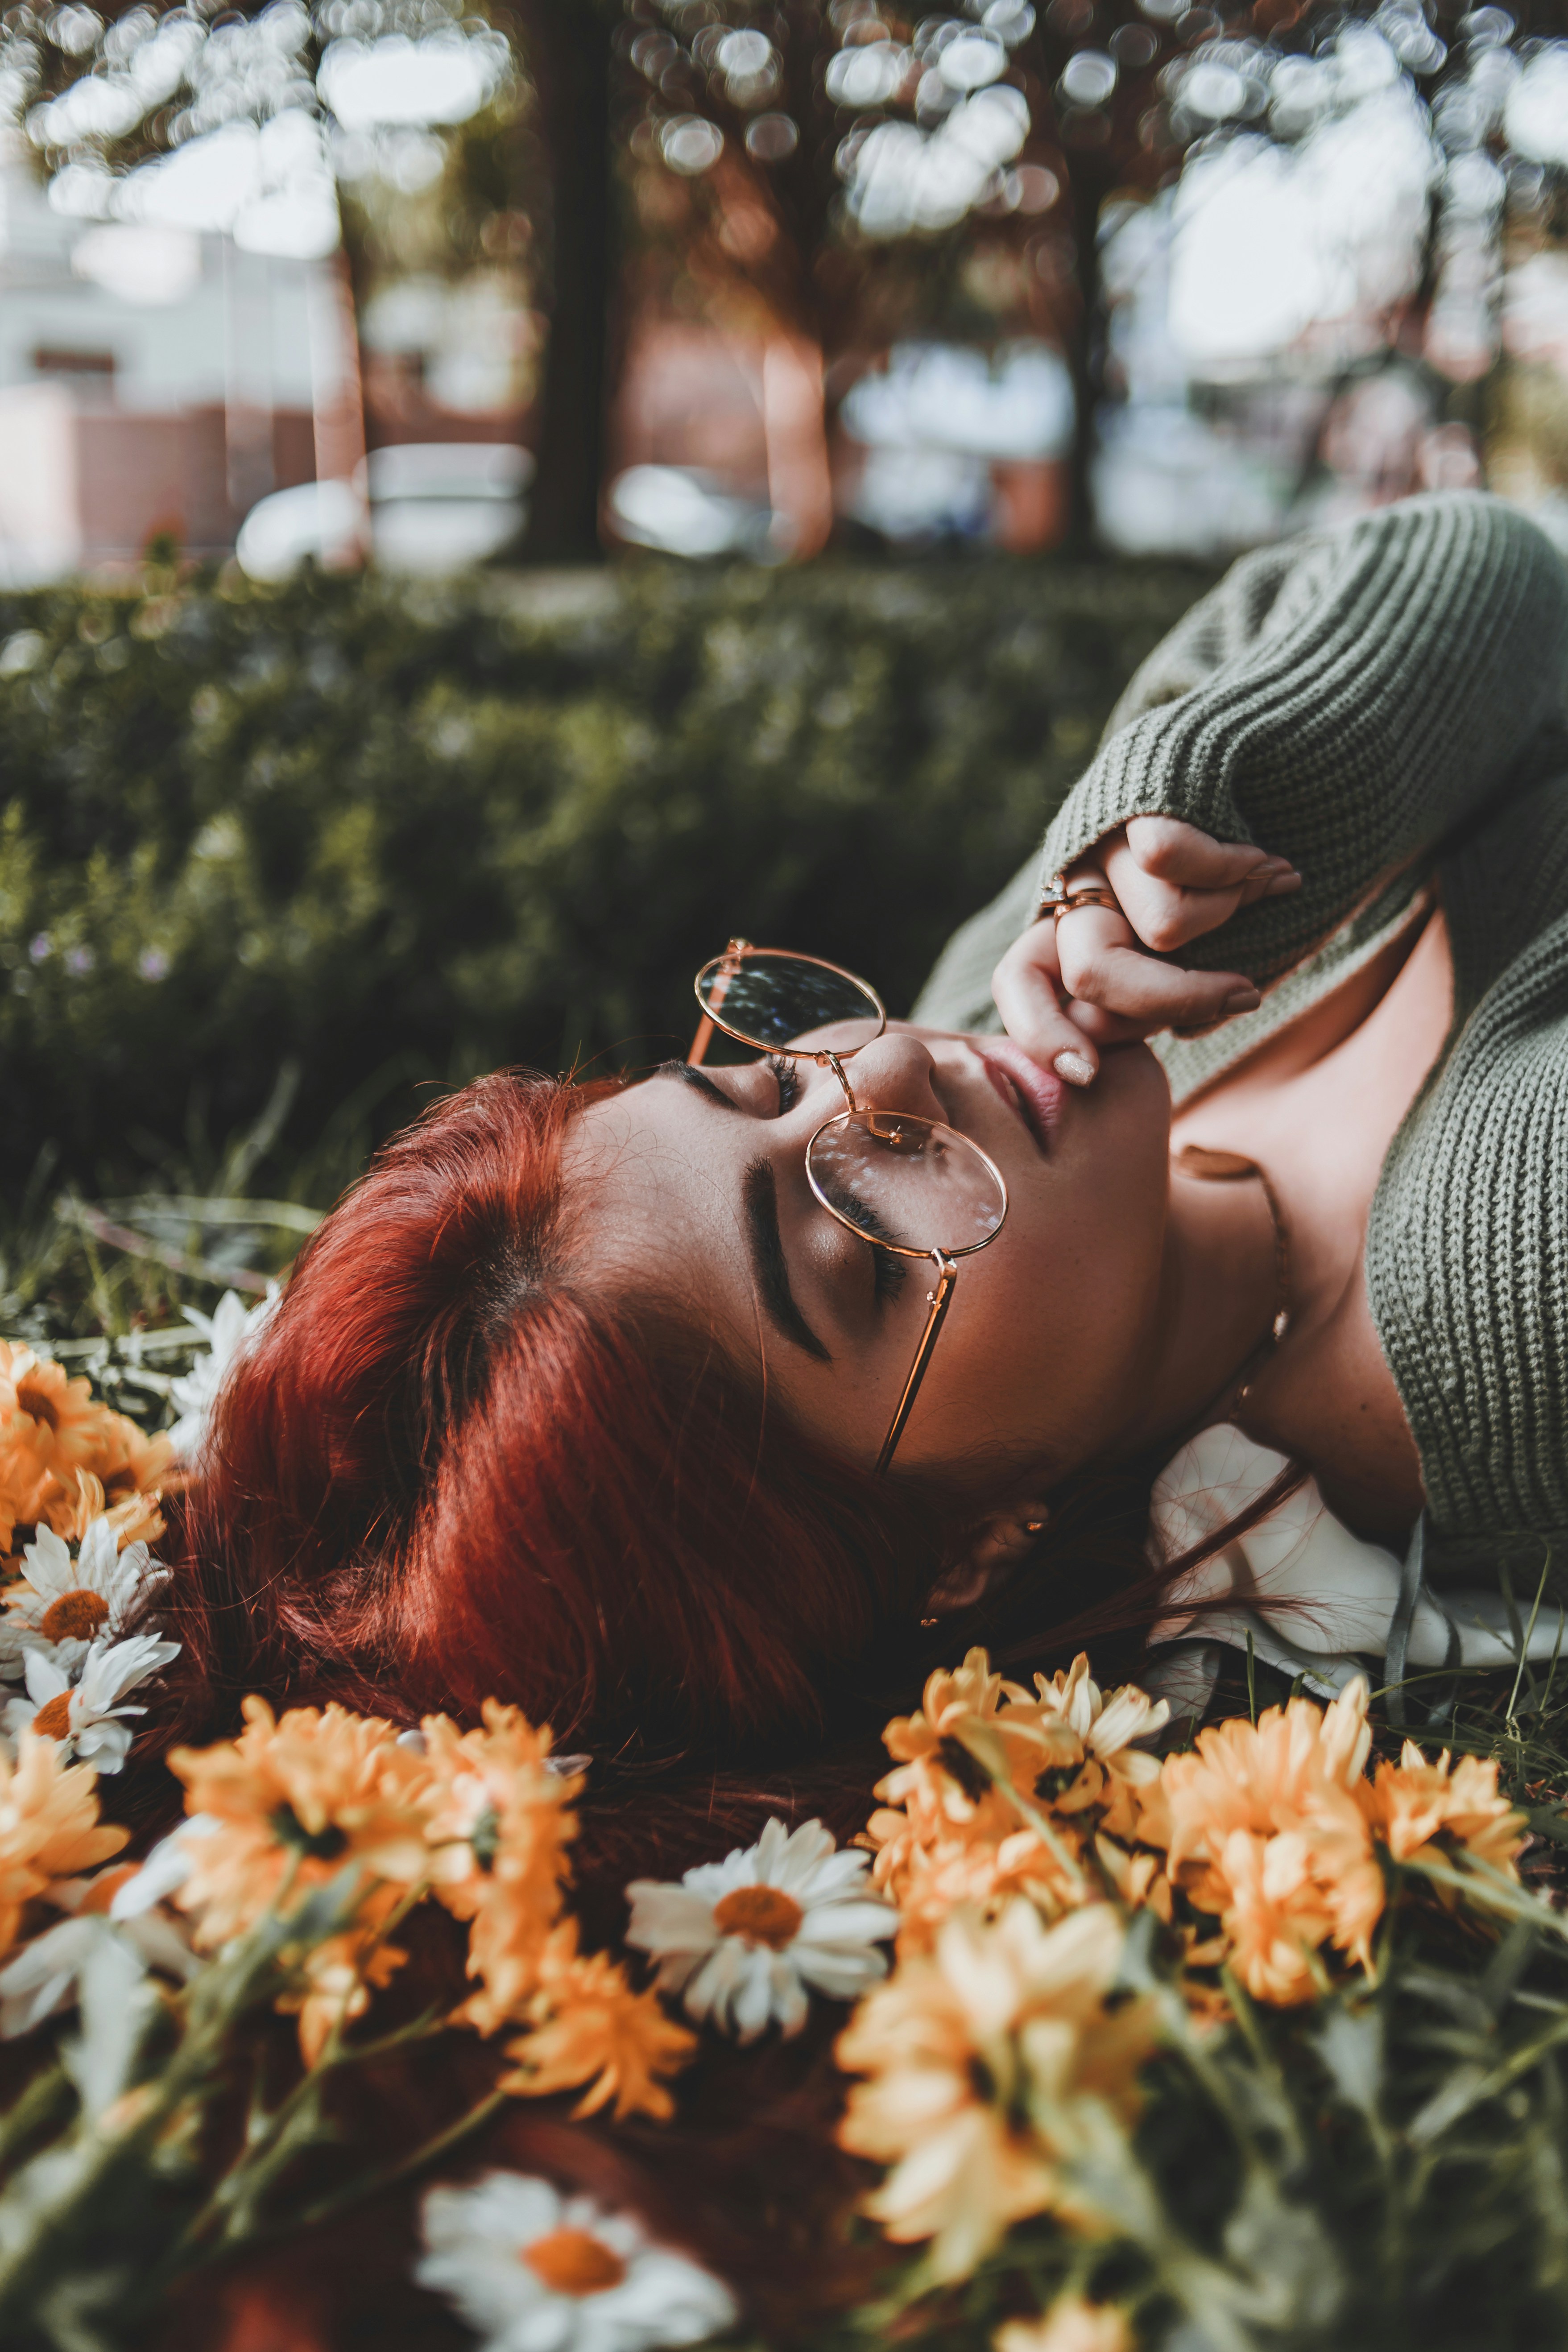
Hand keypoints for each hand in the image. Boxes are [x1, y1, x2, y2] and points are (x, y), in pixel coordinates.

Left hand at [991, 816, 1299, 1085]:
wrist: (1290, 775)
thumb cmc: (1250, 894)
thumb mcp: (1207, 957)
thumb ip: (1169, 997)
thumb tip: (1175, 1032)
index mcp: (1079, 933)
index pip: (1022, 983)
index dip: (1043, 1036)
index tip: (1087, 1073)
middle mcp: (1079, 885)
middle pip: (1092, 972)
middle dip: (1174, 998)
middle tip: (1244, 994)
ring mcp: (1107, 837)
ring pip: (1160, 926)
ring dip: (1228, 917)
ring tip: (1264, 889)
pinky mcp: (1141, 792)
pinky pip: (1167, 855)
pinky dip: (1235, 872)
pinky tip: (1272, 869)